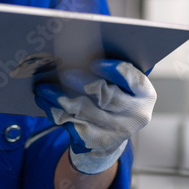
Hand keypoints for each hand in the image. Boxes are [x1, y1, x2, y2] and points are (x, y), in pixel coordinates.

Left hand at [34, 59, 155, 173]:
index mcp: (145, 95)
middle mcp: (136, 116)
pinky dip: (55, 111)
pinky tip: (44, 101)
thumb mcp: (120, 82)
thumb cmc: (113, 96)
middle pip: (107, 96)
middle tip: (62, 73)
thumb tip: (78, 45)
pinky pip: (72, 125)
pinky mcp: (95, 143)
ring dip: (60, 97)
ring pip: (84, 111)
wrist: (109, 135)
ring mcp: (117, 132)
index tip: (95, 63)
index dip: (116, 71)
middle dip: (82, 82)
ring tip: (43, 87)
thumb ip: (109, 68)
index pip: (135, 80)